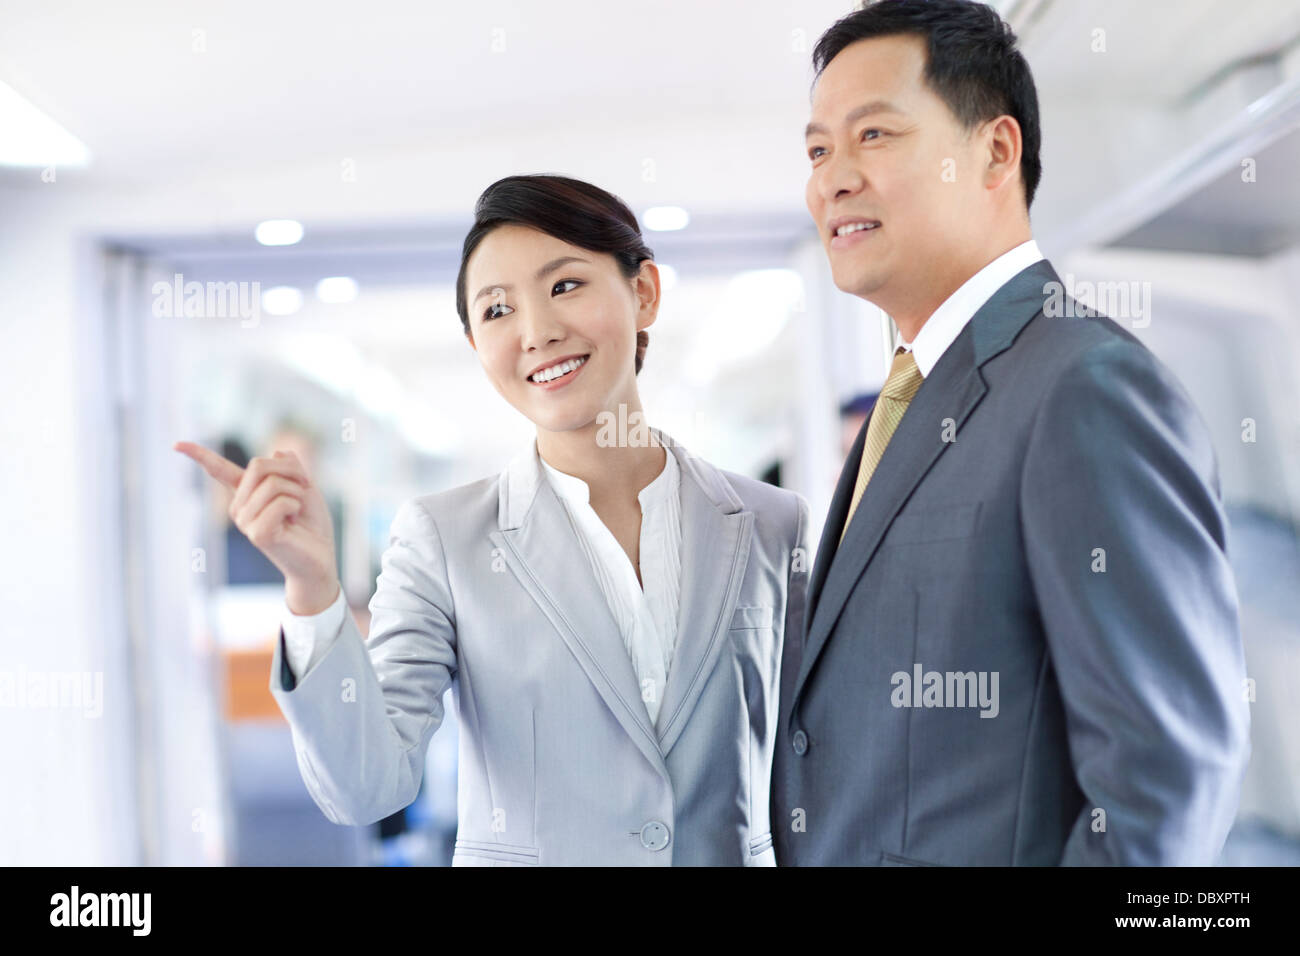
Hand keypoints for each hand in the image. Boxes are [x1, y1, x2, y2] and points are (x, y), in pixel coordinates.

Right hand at [174, 441, 339, 613]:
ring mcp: (245, 522)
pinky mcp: (257, 534)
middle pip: (259, 465)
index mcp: (247, 493)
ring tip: (297, 510)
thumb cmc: (311, 523)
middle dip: (291, 471)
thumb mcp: (304, 485)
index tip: (176, 444)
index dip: (198, 454)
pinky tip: (294, 522)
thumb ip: (290, 467)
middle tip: (304, 489)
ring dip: (297, 492)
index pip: (219, 470)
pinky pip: (280, 502)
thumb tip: (278, 452)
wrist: (320, 559)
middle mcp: (239, 507)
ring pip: (273, 483)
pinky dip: (296, 506)